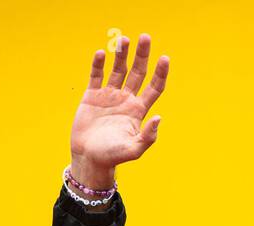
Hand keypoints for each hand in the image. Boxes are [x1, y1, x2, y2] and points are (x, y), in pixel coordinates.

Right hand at [69, 33, 169, 188]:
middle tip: (145, 37)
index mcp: (139, 110)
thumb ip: (148, 136)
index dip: (160, 73)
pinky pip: (96, 75)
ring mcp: (109, 96)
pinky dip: (98, 64)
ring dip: (121, 54)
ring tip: (123, 39)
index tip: (164, 58)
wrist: (89, 159)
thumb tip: (158, 118)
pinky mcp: (92, 96)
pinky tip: (101, 53)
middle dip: (142, 55)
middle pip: (138, 72)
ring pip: (118, 70)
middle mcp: (126, 100)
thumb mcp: (134, 149)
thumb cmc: (113, 157)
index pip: (154, 87)